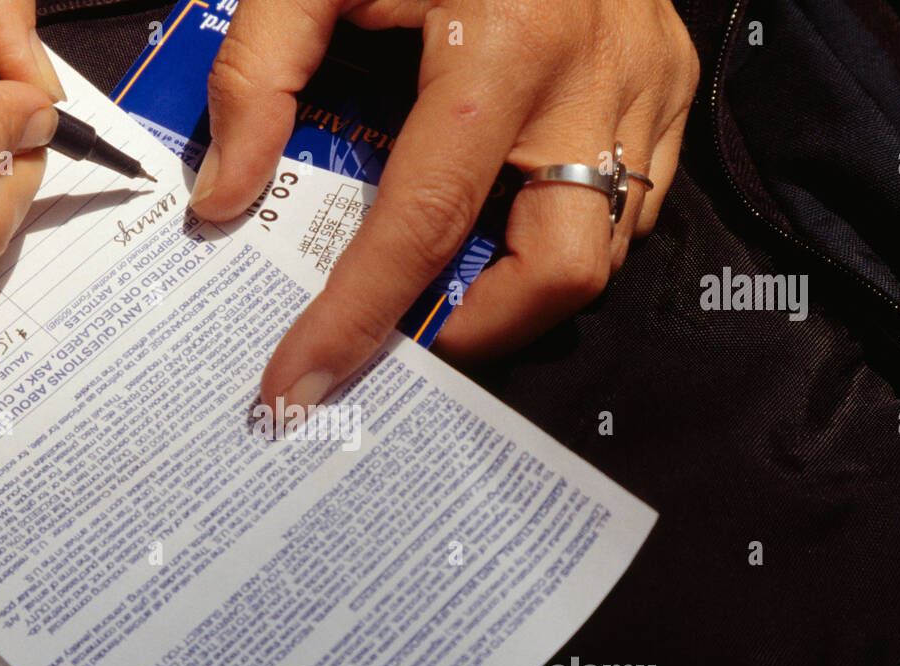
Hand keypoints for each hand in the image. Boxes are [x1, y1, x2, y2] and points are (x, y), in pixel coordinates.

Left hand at [188, 0, 698, 410]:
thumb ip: (258, 72)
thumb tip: (225, 198)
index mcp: (500, 46)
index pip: (422, 221)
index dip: (358, 316)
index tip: (301, 386)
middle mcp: (591, 82)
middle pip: (559, 271)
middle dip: (478, 329)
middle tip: (413, 327)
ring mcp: (648, 89)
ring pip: (605, 250)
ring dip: (520, 283)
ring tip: (456, 265)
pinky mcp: (674, 89)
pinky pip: (631, 202)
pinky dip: (563, 231)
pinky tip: (511, 203)